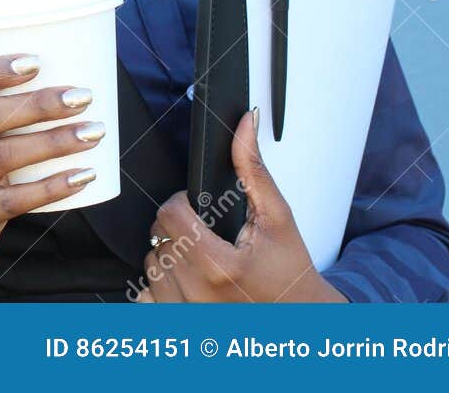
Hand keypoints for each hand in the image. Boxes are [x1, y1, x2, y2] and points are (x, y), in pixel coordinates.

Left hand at [134, 109, 347, 302]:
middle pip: (157, 237)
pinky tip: (192, 281)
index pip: (170, 215)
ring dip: (170, 254)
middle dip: (178, 228)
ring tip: (202, 258)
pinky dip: (164, 283)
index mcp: (220, 266)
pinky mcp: (177, 325)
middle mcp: (197, 294)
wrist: (300, 320)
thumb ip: (253, 169)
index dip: (182, 203)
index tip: (198, 208)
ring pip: (151, 263)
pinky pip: (148, 294)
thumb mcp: (278, 218)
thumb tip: (245, 124)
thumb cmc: (290, 274)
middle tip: (206, 234)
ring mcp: (185, 314)